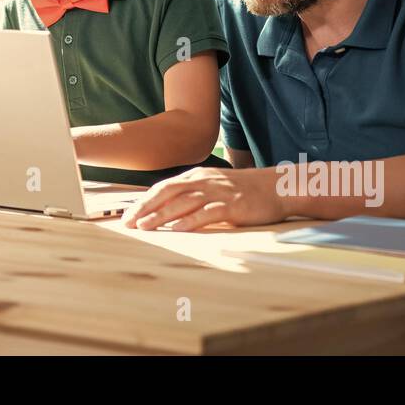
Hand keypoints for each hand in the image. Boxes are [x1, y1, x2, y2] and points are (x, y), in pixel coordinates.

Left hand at [122, 167, 284, 230]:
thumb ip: (195, 195)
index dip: (145, 200)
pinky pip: (208, 212)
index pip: (165, 187)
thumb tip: (170, 210)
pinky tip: (177, 229)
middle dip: (146, 207)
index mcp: (197, 176)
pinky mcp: (233, 205)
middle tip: (127, 221)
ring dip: (161, 215)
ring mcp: (218, 192)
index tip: (128, 214)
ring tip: (144, 226)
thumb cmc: (244, 191)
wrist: (277, 187)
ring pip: (184, 202)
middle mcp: (204, 181)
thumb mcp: (215, 187)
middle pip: (168, 192)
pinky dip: (191, 220)